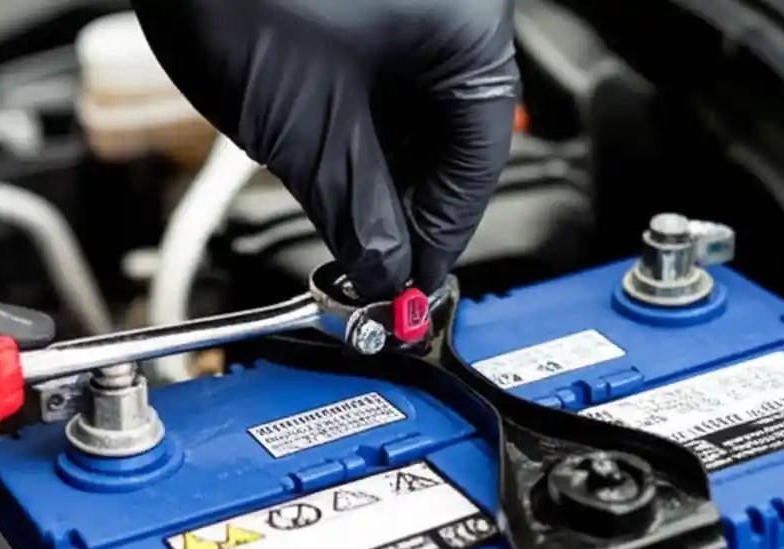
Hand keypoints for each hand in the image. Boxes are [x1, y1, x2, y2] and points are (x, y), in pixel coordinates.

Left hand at [131, 0, 519, 299]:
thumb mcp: (305, 131)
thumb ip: (357, 211)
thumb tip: (386, 272)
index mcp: (467, 34)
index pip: (477, 164)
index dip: (440, 238)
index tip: (409, 287)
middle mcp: (452, 15)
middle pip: (452, 141)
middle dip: (409, 210)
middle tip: (375, 268)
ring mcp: (410, 8)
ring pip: (416, 117)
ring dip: (384, 177)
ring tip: (349, 228)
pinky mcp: (367, 10)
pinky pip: (384, 86)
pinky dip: (361, 135)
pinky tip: (334, 170)